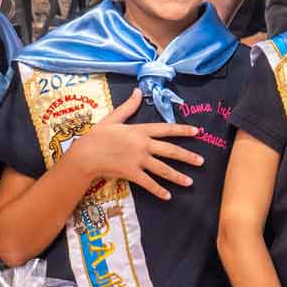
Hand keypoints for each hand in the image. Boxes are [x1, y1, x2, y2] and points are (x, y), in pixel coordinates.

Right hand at [62, 89, 203, 200]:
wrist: (85, 154)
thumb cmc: (97, 135)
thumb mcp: (113, 118)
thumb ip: (129, 106)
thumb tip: (138, 91)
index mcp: (140, 130)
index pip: (166, 129)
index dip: (183, 130)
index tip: (197, 131)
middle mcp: (143, 145)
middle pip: (170, 150)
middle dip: (187, 156)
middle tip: (201, 161)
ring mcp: (138, 160)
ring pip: (163, 169)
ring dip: (178, 176)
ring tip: (190, 182)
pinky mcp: (131, 173)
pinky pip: (148, 183)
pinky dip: (158, 190)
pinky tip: (168, 196)